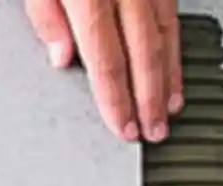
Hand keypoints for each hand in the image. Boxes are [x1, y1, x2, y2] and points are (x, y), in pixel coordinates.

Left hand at [26, 0, 181, 142]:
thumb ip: (46, 18)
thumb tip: (60, 57)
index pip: (106, 63)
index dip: (116, 100)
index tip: (123, 127)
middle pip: (142, 57)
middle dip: (148, 100)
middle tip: (152, 131)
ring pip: (165, 39)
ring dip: (168, 79)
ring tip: (168, 109)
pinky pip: (173, 17)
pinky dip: (176, 47)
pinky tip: (174, 67)